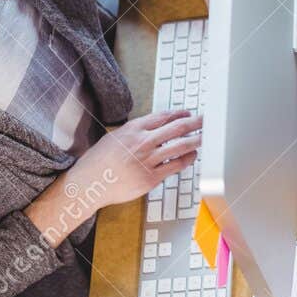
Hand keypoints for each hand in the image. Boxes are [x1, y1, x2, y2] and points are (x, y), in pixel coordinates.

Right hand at [67, 110, 202, 207]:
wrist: (89, 183)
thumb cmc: (99, 161)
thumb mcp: (115, 137)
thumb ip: (136, 132)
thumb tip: (156, 128)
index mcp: (133, 129)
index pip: (163, 116)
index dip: (179, 114)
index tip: (188, 113)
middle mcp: (143, 142)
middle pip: (177, 128)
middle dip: (196, 123)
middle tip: (207, 121)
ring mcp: (148, 160)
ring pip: (181, 146)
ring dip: (196, 140)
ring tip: (206, 137)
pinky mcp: (151, 178)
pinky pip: (175, 166)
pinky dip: (187, 159)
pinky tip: (192, 156)